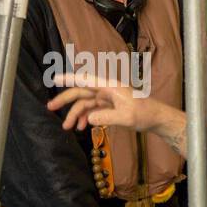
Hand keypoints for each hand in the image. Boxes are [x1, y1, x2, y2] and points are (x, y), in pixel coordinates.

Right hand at [46, 75, 163, 133]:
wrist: (156, 119)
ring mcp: (107, 98)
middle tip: (50, 107)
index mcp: (110, 87)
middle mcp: (106, 90)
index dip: (70, 79)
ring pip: (85, 103)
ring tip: (66, 127)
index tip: (55, 79)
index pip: (86, 80)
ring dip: (74, 114)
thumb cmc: (145, 114)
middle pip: (81, 92)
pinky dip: (85, 118)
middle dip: (65, 100)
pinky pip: (92, 110)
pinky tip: (80, 127)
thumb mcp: (127, 118)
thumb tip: (88, 118)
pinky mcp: (109, 106)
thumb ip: (107, 117)